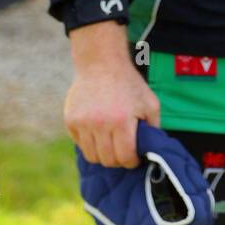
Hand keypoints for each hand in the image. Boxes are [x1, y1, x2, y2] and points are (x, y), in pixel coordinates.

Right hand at [65, 54, 160, 168]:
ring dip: (102, 154)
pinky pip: (80, 144)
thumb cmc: (129, 84)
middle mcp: (100, 124)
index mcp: (121, 120)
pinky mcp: (70, 120)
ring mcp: (83, 123)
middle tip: (122, 151)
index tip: (134, 157)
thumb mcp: (150, 103)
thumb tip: (151, 150)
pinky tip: (97, 131)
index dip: (132, 161)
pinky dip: (89, 143)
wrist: (101, 63)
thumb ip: (153, 128)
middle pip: (108, 160)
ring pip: (92, 156)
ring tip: (110, 143)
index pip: (125, 157)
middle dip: (118, 160)